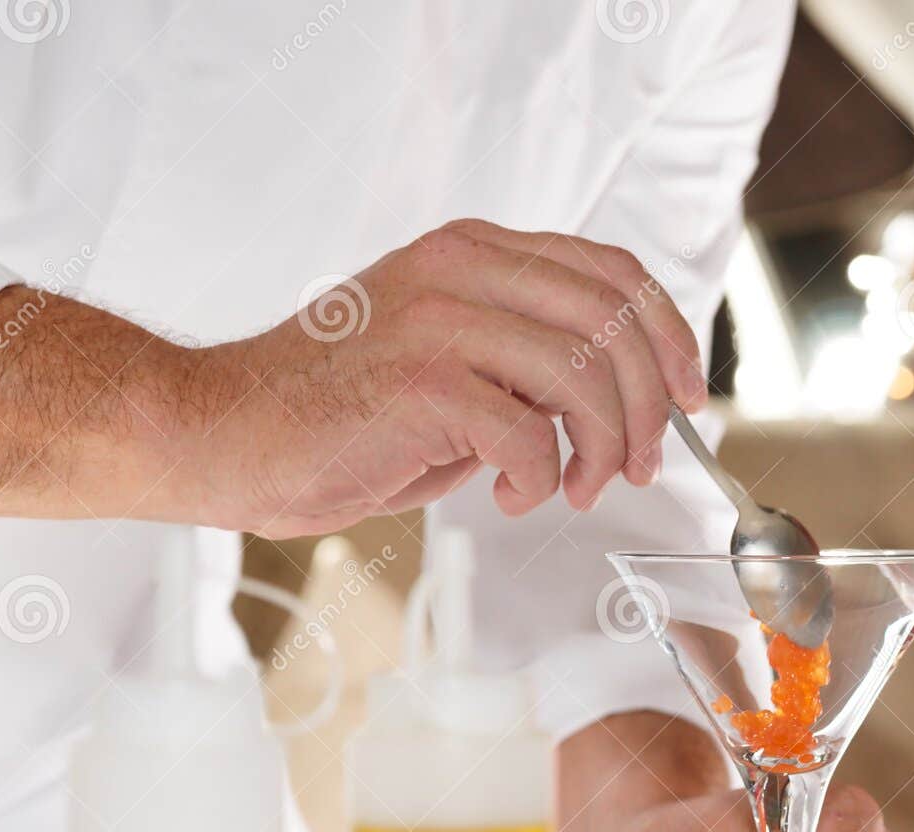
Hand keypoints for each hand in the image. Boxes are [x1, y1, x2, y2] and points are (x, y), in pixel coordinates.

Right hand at [188, 218, 708, 536]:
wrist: (227, 433)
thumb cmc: (332, 414)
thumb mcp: (443, 366)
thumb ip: (519, 365)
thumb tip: (607, 405)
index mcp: (473, 253)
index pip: (610, 273)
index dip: (666, 336)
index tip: (686, 395)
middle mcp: (462, 270)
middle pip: (611, 323)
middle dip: (647, 410)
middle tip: (637, 467)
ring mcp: (441, 320)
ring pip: (582, 378)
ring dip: (601, 452)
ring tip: (574, 490)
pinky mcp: (420, 382)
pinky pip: (528, 435)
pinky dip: (538, 479)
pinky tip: (511, 496)